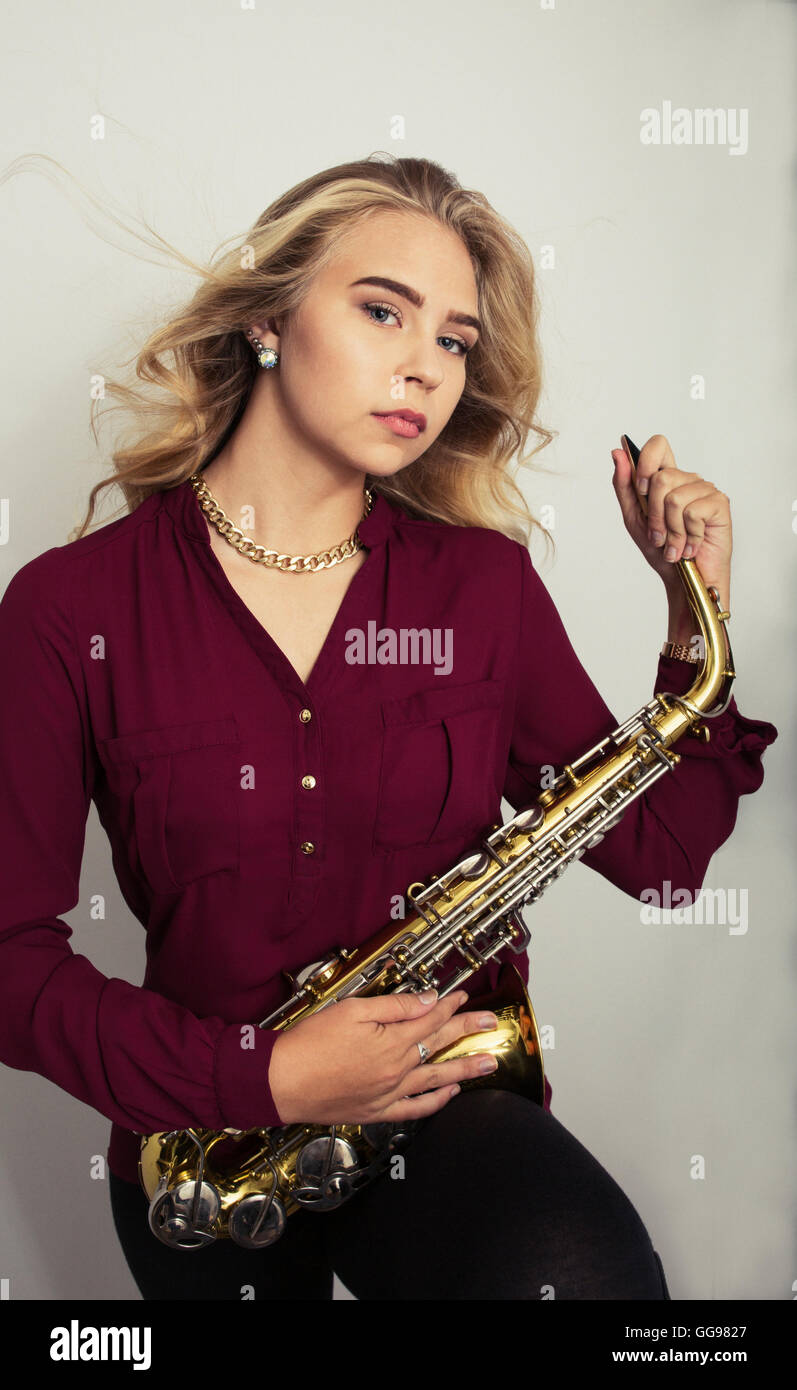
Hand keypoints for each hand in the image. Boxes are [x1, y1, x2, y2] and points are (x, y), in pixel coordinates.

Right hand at [267, 987, 500, 1124]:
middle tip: (492, 1024)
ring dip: (465, 1069)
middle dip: (468, 1032)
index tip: (463, 997)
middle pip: (439, 1046)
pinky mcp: (376, 1111)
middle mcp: (396, 1070)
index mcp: (391, 1042)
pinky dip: (436, 1102)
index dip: (449, 1006)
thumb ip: (394, 1005)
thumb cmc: (309, 1044)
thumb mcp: (352, 1010)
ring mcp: (388, 1093)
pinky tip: (450, 1094)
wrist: (281, 1082)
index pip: (430, 1019)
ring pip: (436, 1080)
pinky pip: (414, 1109)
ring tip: (488, 1063)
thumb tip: (427, 999)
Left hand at [611, 434, 731, 604]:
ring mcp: (706, 490)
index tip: (641, 489)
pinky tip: (692, 545)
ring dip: (671, 531)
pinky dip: (688, 536)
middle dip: (654, 515)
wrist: (684, 581)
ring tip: (676, 546)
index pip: (658, 446)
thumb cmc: (662, 551)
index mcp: (668, 479)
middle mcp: (688, 480)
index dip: (646, 462)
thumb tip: (617, 452)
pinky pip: (693, 512)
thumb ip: (624, 486)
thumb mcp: (634, 518)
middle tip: (659, 537)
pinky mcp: (720, 504)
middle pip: (662, 478)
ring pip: (675, 499)